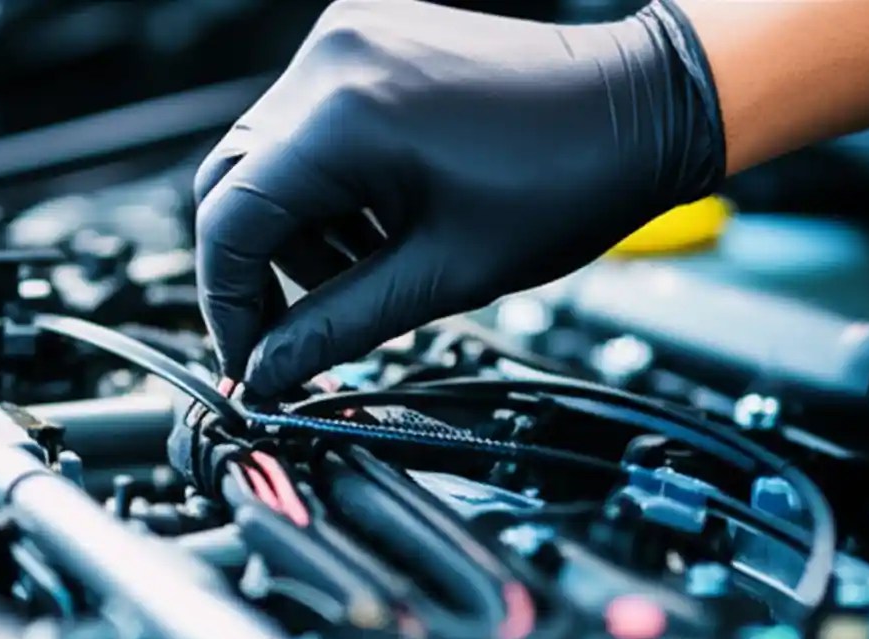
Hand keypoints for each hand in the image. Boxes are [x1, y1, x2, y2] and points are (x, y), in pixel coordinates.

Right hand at [194, 0, 723, 395]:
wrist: (639, 106)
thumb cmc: (569, 180)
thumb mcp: (445, 274)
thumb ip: (340, 325)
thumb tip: (270, 370)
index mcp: (345, 114)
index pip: (231, 219)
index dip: (229, 304)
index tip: (249, 358)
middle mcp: (331, 59)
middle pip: (235, 181)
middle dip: (259, 268)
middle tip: (294, 330)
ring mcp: (347, 38)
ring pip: (269, 155)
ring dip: (299, 227)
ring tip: (371, 263)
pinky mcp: (366, 37)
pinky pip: (307, 121)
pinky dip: (326, 182)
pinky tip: (381, 215)